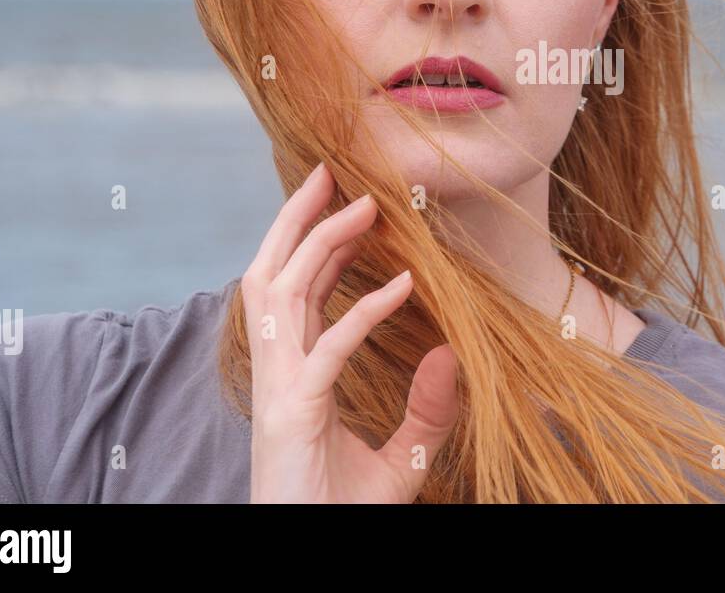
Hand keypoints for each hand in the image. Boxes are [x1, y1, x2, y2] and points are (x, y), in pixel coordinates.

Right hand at [242, 162, 459, 502]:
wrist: (312, 553)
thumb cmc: (343, 514)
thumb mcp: (403, 459)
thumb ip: (427, 410)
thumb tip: (453, 354)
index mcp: (292, 378)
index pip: (296, 296)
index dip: (318, 248)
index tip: (351, 212)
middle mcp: (277, 376)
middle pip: (271, 277)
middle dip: (296, 221)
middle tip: (330, 172)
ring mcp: (277, 393)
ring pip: (280, 297)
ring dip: (317, 245)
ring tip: (360, 206)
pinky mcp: (291, 416)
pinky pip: (326, 351)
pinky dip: (362, 313)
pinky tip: (403, 286)